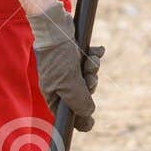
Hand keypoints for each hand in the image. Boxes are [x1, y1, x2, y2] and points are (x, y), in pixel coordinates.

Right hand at [27, 3, 102, 132]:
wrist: (55, 26)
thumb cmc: (58, 55)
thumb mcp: (68, 82)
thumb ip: (79, 100)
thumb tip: (88, 113)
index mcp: (54, 93)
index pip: (68, 113)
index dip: (80, 119)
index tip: (92, 124)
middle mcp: (61, 82)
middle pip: (83, 95)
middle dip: (90, 85)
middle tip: (89, 78)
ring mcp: (69, 68)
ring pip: (89, 77)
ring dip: (93, 68)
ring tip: (90, 61)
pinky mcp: (76, 55)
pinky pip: (91, 60)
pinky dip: (95, 56)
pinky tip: (97, 51)